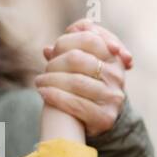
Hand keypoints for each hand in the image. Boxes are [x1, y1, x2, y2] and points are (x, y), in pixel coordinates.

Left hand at [35, 20, 132, 137]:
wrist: (96, 118)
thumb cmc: (85, 84)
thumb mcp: (81, 62)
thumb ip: (68, 50)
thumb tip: (48, 49)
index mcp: (114, 58)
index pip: (89, 38)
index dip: (67, 41)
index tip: (56, 49)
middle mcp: (117, 76)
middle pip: (77, 58)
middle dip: (55, 62)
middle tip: (46, 68)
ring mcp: (113, 97)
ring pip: (75, 81)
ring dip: (50, 80)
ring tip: (39, 81)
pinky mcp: (106, 117)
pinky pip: (75, 103)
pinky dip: (54, 96)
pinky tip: (43, 93)